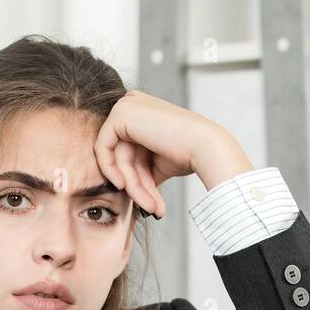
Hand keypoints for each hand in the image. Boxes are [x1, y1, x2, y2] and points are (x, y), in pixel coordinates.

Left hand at [93, 90, 253, 217]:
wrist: (206, 148)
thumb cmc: (188, 155)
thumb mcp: (156, 162)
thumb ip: (138, 168)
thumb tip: (124, 187)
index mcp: (140, 110)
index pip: (127, 150)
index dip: (136, 178)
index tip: (149, 201)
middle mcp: (132, 102)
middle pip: (121, 153)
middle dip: (135, 184)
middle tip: (151, 207)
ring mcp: (125, 105)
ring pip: (115, 156)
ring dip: (132, 185)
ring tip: (150, 205)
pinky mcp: (120, 114)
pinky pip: (103, 148)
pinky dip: (111, 170)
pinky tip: (123, 185)